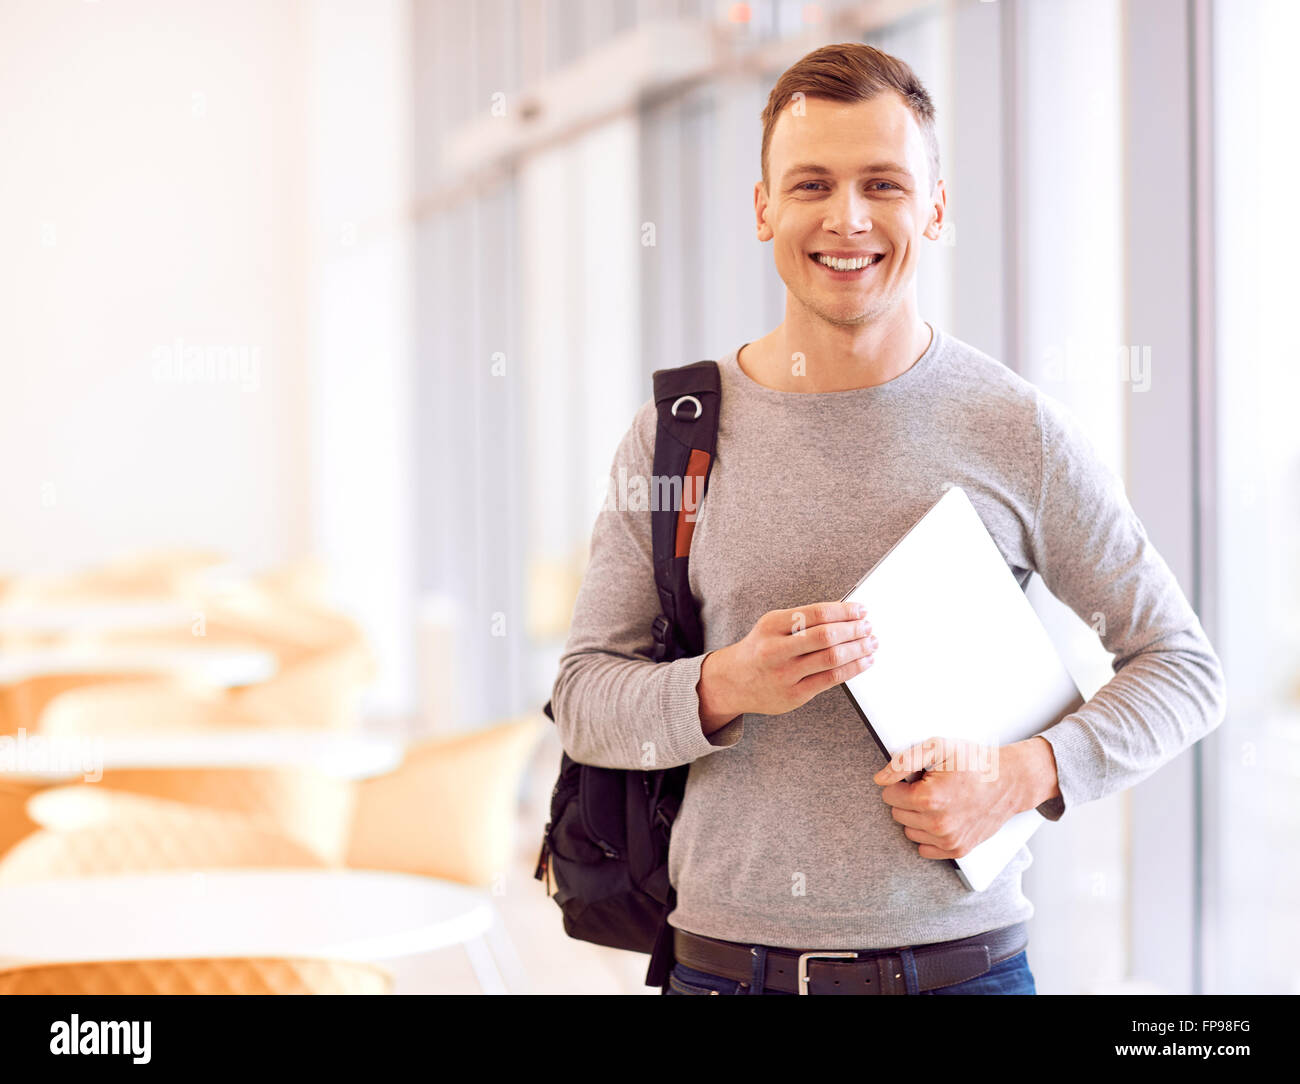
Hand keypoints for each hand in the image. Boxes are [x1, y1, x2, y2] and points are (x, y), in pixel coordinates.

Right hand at [697, 600, 877, 732]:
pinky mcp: (794, 694)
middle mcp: (775, 649)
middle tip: (869, 626)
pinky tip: (864, 662)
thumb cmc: (760, 650)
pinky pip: (831, 679)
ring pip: (831, 658)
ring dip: (858, 649)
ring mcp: (785, 674)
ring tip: (871, 643)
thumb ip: (803, 620)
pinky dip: (853, 668)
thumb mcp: (772, 627)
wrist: (733, 682)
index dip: (844, 611)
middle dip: (854, 630)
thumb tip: (846, 614)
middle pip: (826, 635)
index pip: (816, 613)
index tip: (861, 610)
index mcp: (771, 625)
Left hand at [872, 737, 1026, 859]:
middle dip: (909, 799)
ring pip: (909, 831)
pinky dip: (929, 834)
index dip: (902, 782)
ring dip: (918, 817)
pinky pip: (925, 848)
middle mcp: (938, 824)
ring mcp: (949, 840)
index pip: (889, 795)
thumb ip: (904, 761)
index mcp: (929, 799)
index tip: (921, 777)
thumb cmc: (974, 762)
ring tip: (940, 801)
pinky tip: (943, 817)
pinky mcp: (958, 850)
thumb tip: (880, 779)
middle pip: (897, 813)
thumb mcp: (938, 747)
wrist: (1009, 781)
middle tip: (932, 787)